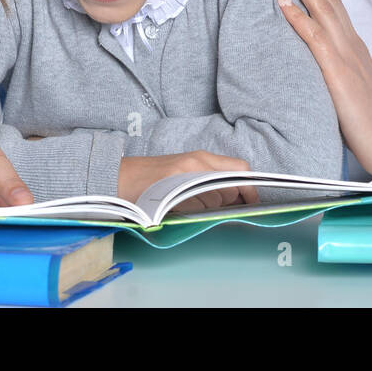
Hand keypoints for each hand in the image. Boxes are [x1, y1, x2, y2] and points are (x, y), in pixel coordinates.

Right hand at [118, 151, 258, 211]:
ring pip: (216, 200)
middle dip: (230, 200)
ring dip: (210, 208)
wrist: (120, 177)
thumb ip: (208, 177)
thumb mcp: (184, 169)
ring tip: (189, 204)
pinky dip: (195, 212)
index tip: (251, 200)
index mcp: (202, 158)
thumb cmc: (153, 177)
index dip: (250, 187)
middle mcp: (198, 164)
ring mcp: (187, 178)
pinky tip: (180, 208)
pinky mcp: (176, 192)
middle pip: (232, 188)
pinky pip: (198, 208)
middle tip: (211, 204)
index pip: (241, 169)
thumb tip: (233, 196)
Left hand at [276, 0, 371, 176]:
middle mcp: (351, 42)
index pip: (330, 1)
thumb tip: (316, 57)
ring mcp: (346, 54)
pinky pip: (316, 40)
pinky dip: (299, 18)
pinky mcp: (339, 73)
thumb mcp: (349, 85)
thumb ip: (334, 66)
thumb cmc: (370, 120)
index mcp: (353, 44)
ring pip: (321, 7)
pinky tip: (282, 2)